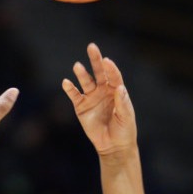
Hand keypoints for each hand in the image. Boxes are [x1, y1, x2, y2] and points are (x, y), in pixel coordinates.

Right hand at [61, 43, 135, 157]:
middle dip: (95, 60)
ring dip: (82, 73)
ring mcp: (92, 97)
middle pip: (99, 72)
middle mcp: (103, 91)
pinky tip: (66, 82)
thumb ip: (122, 102)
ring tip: (77, 66)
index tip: (106, 61)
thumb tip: (119, 87)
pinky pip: (74, 95)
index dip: (110, 68)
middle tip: (91, 47)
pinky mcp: (81, 107)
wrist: (113, 146)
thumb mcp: (126, 117)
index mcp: (117, 91)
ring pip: (86, 82)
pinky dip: (70, 89)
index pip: (114, 76)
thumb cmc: (124, 130)